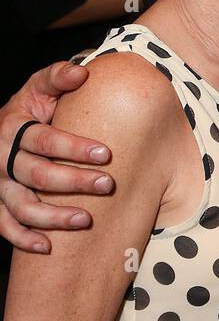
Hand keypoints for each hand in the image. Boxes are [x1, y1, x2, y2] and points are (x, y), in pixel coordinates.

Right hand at [0, 62, 114, 252]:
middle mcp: (2, 159)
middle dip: (73, 182)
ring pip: (21, 206)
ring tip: (86, 219)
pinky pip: (5, 226)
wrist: (5, 129)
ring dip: (53, 217)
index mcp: (13, 127)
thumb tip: (82, 73)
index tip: (106, 153)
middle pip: (37, 175)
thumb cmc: (32, 107)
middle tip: (107, 185)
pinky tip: (48, 247)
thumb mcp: (40, 87)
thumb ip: (58, 77)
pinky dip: (24, 239)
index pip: (44, 140)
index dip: (74, 148)